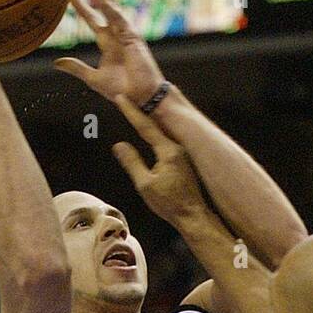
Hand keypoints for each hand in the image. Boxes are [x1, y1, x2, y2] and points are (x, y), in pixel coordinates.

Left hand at [54, 0, 164, 106]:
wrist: (142, 100)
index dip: (82, 5)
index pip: (92, 19)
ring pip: (111, 7)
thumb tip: (56, 63)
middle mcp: (116, 34)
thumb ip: (77, 68)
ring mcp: (126, 34)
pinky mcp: (134, 37)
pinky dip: (111, 7)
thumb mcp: (94, 79)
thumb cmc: (123, 91)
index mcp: (107, 43)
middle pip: (103, 5)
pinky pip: (120, 19)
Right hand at [111, 95, 206, 225]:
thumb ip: (132, 162)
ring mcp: (182, 153)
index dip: (132, 111)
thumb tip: (119, 145)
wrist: (194, 216)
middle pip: (156, 123)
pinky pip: (166, 140)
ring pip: (162, 131)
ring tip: (136, 108)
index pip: (146, 126)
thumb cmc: (170, 203)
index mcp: (168, 150)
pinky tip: (150, 130)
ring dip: (148, 119)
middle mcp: (177, 147)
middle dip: (141, 109)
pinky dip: (155, 131)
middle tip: (128, 96)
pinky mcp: (183, 160)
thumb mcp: (145, 184)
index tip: (121, 97)